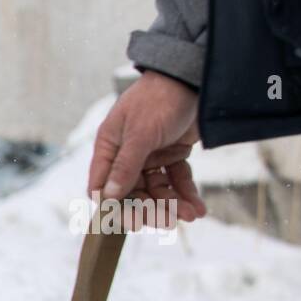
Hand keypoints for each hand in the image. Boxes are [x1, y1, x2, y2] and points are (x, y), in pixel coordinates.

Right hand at [86, 70, 206, 229]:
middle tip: (168, 222)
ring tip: (191, 215)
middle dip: (151, 207)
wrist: (194, 77)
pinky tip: (197, 207)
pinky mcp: (172, 155)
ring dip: (173, 204)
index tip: (130, 222)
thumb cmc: (159, 99)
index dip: (113, 205)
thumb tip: (106, 197)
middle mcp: (126, 154)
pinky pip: (177, 180)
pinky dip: (186, 193)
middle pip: (132, 192)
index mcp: (109, 147)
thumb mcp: (140, 133)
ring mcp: (150, 156)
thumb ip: (125, 166)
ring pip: (157, 189)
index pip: (102, 184)